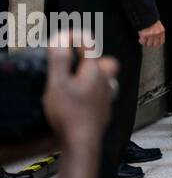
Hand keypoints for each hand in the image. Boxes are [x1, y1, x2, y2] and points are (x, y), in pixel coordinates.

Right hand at [43, 33, 118, 152]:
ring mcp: (107, 96)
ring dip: (95, 76)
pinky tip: (83, 99)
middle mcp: (105, 81)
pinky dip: (94, 91)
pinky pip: (104, 94)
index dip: (77, 37)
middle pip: (107, 62)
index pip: (90, 45)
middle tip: (76, 61)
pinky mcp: (105, 110)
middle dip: (93, 57)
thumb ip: (59, 60)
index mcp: (95, 71)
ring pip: (107, 79)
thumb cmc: (70, 112)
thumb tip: (61, 38)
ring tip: (78, 80)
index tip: (64, 36)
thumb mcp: (58, 83)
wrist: (82, 141)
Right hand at [138, 20, 164, 47]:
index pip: (161, 42)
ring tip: (144, 39)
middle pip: (155, 44)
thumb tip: (154, 40)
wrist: (146, 15)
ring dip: (146, 42)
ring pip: (148, 44)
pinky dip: (141, 41)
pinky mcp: (144, 35)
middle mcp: (157, 34)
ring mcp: (151, 35)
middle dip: (151, 43)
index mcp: (162, 31)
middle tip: (148, 41)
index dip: (157, 43)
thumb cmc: (151, 20)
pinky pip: (142, 42)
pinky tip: (140, 38)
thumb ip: (157, 32)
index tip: (154, 43)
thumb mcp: (158, 26)